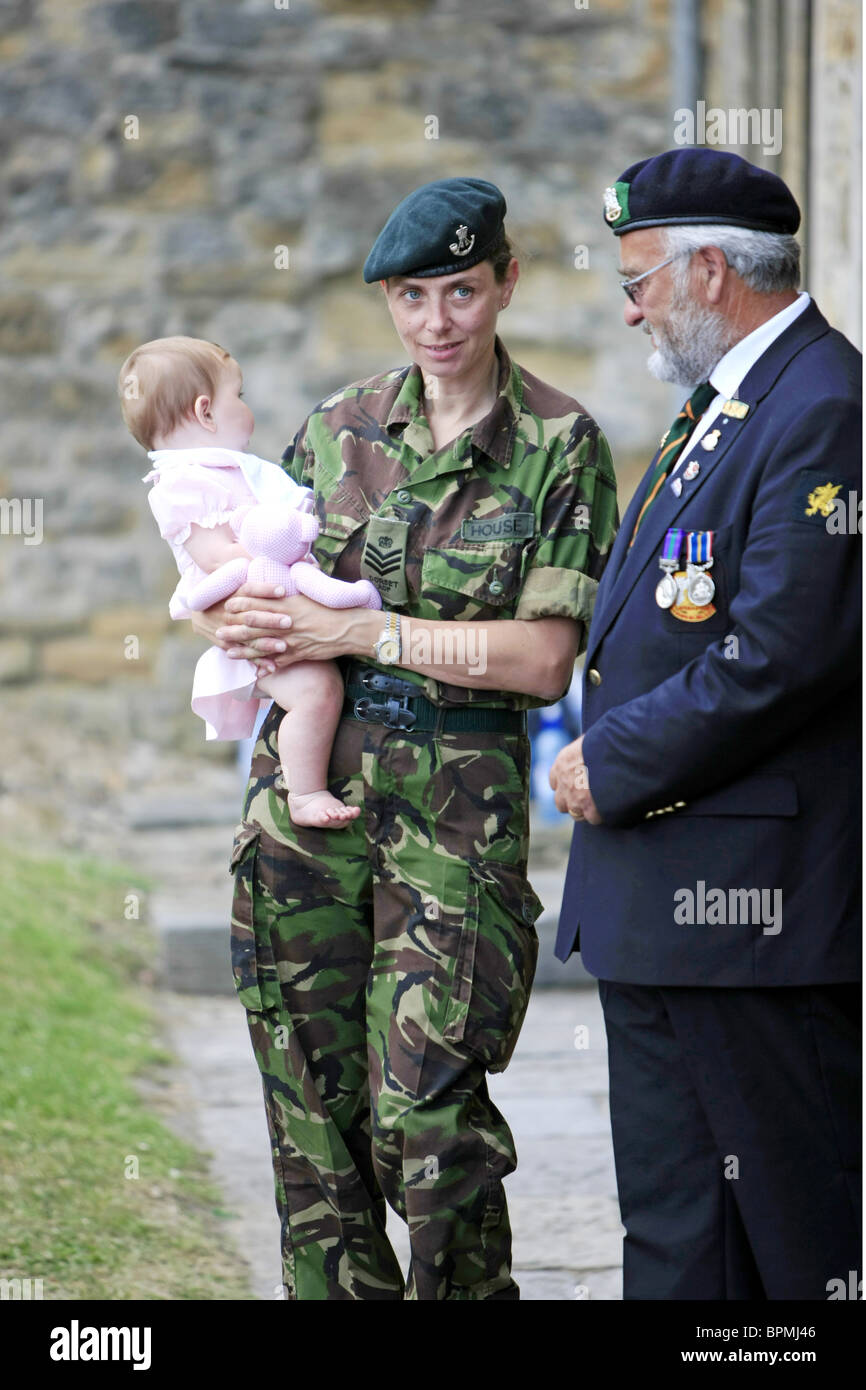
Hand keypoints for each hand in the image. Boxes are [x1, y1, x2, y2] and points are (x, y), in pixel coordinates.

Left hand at [217, 583, 367, 672]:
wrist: (351, 627)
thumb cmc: (334, 607)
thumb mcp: (311, 593)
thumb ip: (293, 592)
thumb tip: (283, 584)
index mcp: (288, 604)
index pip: (258, 602)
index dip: (241, 604)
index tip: (228, 604)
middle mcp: (286, 622)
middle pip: (254, 626)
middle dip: (234, 630)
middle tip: (218, 632)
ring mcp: (292, 639)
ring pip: (262, 646)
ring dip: (243, 650)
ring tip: (228, 652)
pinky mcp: (299, 654)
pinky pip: (278, 661)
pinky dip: (266, 666)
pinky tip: (255, 669)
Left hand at [549, 734, 602, 824]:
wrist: (619, 753)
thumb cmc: (608, 743)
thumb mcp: (589, 742)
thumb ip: (583, 753)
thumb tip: (590, 753)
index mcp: (562, 763)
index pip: (554, 781)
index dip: (565, 784)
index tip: (575, 785)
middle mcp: (564, 783)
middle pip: (560, 802)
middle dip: (572, 802)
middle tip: (587, 799)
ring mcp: (575, 798)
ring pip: (575, 813)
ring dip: (585, 811)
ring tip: (600, 805)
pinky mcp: (589, 809)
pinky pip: (593, 819)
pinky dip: (601, 816)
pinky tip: (610, 808)